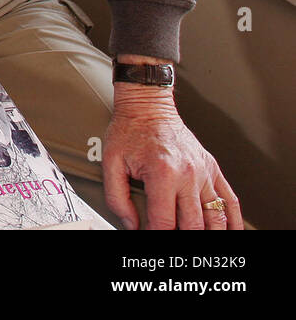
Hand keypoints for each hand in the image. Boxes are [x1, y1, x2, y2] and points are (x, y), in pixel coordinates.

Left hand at [103, 89, 241, 229]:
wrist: (147, 106)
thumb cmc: (129, 130)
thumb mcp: (111, 162)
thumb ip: (117, 197)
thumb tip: (129, 223)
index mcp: (162, 173)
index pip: (164, 221)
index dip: (156, 235)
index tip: (150, 236)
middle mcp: (188, 174)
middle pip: (193, 224)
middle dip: (182, 237)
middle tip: (171, 237)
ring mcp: (204, 172)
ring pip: (215, 217)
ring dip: (208, 232)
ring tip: (196, 237)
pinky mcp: (212, 168)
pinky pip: (230, 201)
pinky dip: (232, 221)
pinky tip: (228, 230)